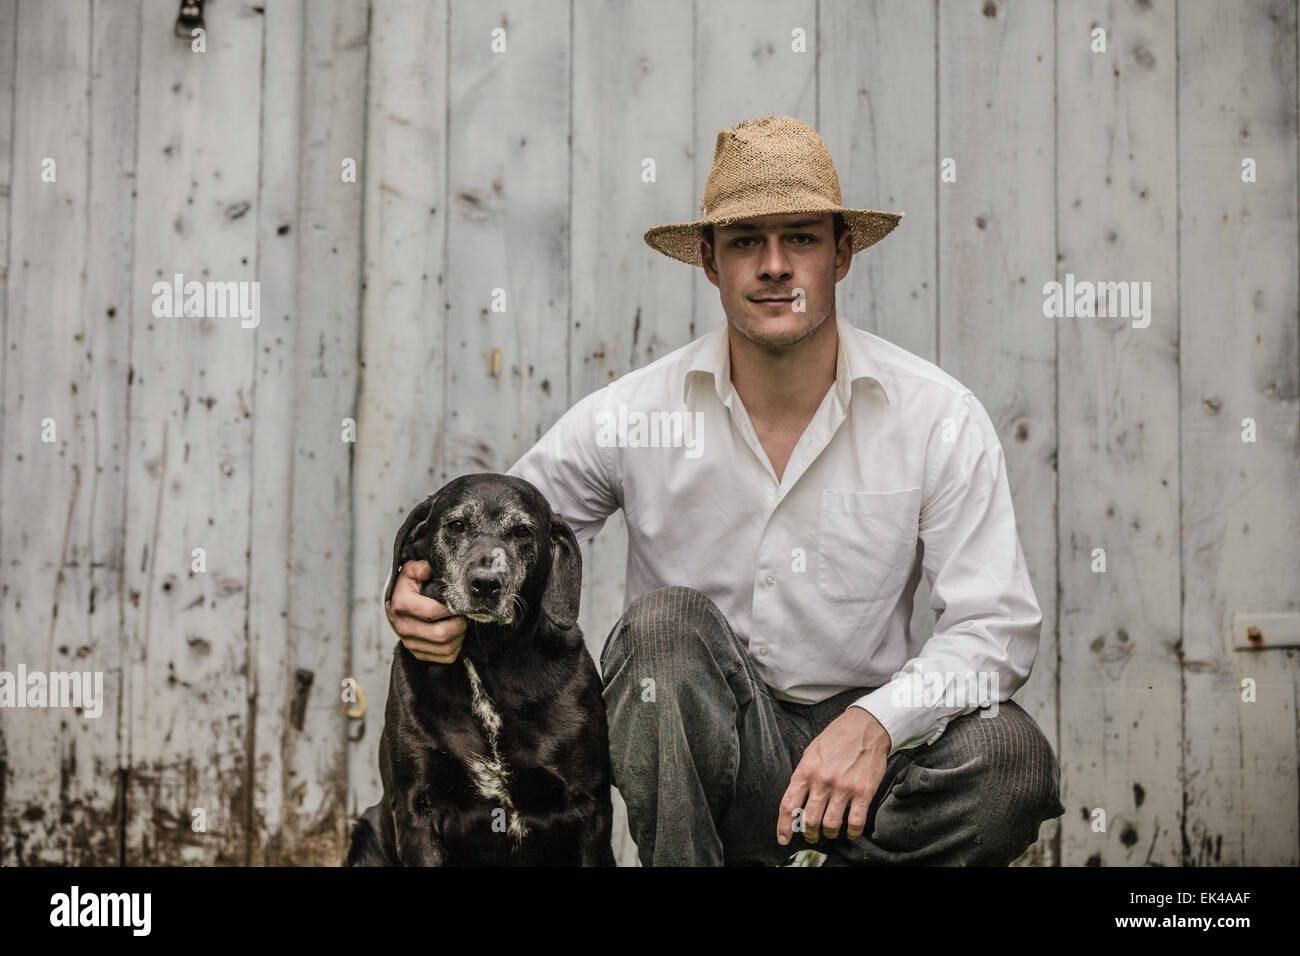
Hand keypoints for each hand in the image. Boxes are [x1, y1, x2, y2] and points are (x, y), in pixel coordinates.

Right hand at [384, 560, 466, 662]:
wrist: (396, 605)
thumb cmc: (408, 586)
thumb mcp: (410, 571)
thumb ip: (420, 567)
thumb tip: (429, 568)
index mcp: (402, 605)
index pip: (434, 612)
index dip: (452, 608)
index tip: (459, 602)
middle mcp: (403, 627)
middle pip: (442, 635)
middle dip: (460, 624)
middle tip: (464, 615)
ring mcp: (410, 643)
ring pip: (446, 648)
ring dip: (460, 636)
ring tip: (460, 623)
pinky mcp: (418, 653)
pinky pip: (446, 657)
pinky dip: (456, 647)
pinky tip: (454, 634)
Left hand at [777, 706, 889, 845]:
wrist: (865, 727)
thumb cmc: (837, 738)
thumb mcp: (811, 753)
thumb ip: (803, 775)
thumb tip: (796, 799)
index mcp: (806, 771)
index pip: (788, 806)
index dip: (784, 826)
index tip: (783, 838)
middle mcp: (822, 781)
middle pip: (809, 820)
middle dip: (808, 833)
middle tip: (811, 835)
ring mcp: (843, 787)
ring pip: (830, 825)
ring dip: (828, 833)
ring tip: (829, 832)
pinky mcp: (863, 792)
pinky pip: (855, 822)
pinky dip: (851, 832)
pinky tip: (850, 830)